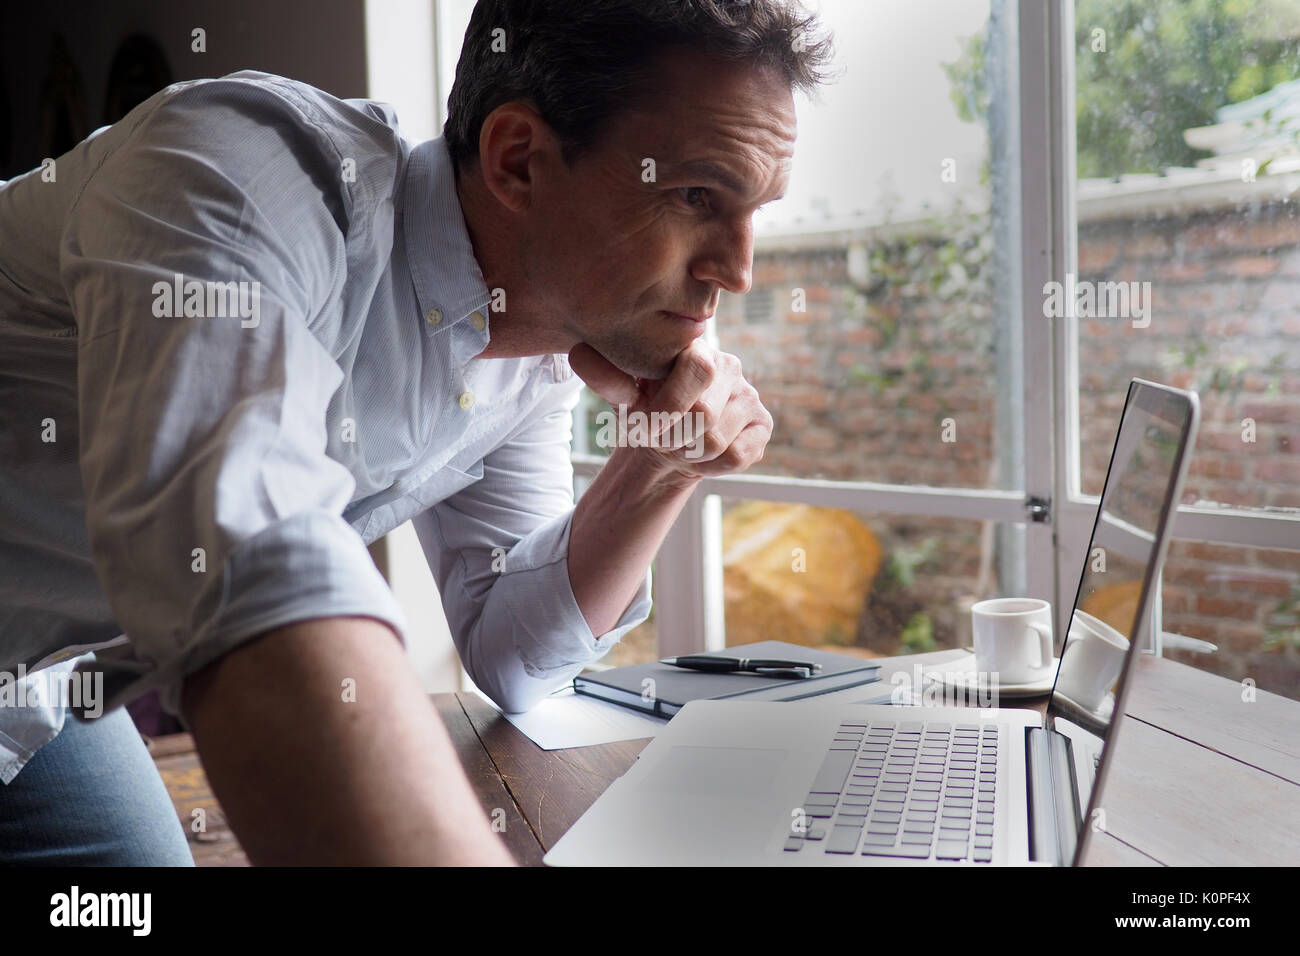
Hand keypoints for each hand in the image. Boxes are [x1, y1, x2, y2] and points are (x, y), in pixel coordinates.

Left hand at [568, 339, 772, 478]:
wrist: (666, 444)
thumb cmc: (645, 412)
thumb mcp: (624, 396)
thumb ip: (607, 377)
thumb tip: (577, 354)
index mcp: (698, 348)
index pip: (698, 368)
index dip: (671, 405)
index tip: (648, 425)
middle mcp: (731, 367)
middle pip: (704, 414)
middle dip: (675, 436)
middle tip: (663, 437)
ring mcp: (750, 397)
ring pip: (717, 441)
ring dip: (691, 453)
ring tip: (682, 444)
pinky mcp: (763, 427)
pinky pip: (736, 456)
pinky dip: (713, 466)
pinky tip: (704, 455)